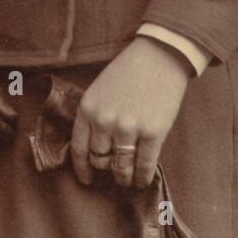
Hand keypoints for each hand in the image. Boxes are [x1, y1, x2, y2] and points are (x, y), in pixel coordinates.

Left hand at [70, 37, 190, 188]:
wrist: (159, 56)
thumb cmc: (128, 71)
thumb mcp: (100, 90)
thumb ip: (95, 115)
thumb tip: (95, 146)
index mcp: (88, 108)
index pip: (78, 148)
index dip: (82, 168)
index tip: (86, 178)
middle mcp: (104, 121)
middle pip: (100, 160)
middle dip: (106, 170)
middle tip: (113, 174)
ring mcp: (128, 128)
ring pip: (121, 167)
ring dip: (124, 178)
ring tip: (127, 181)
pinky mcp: (152, 133)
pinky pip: (144, 165)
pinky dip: (142, 177)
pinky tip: (142, 180)